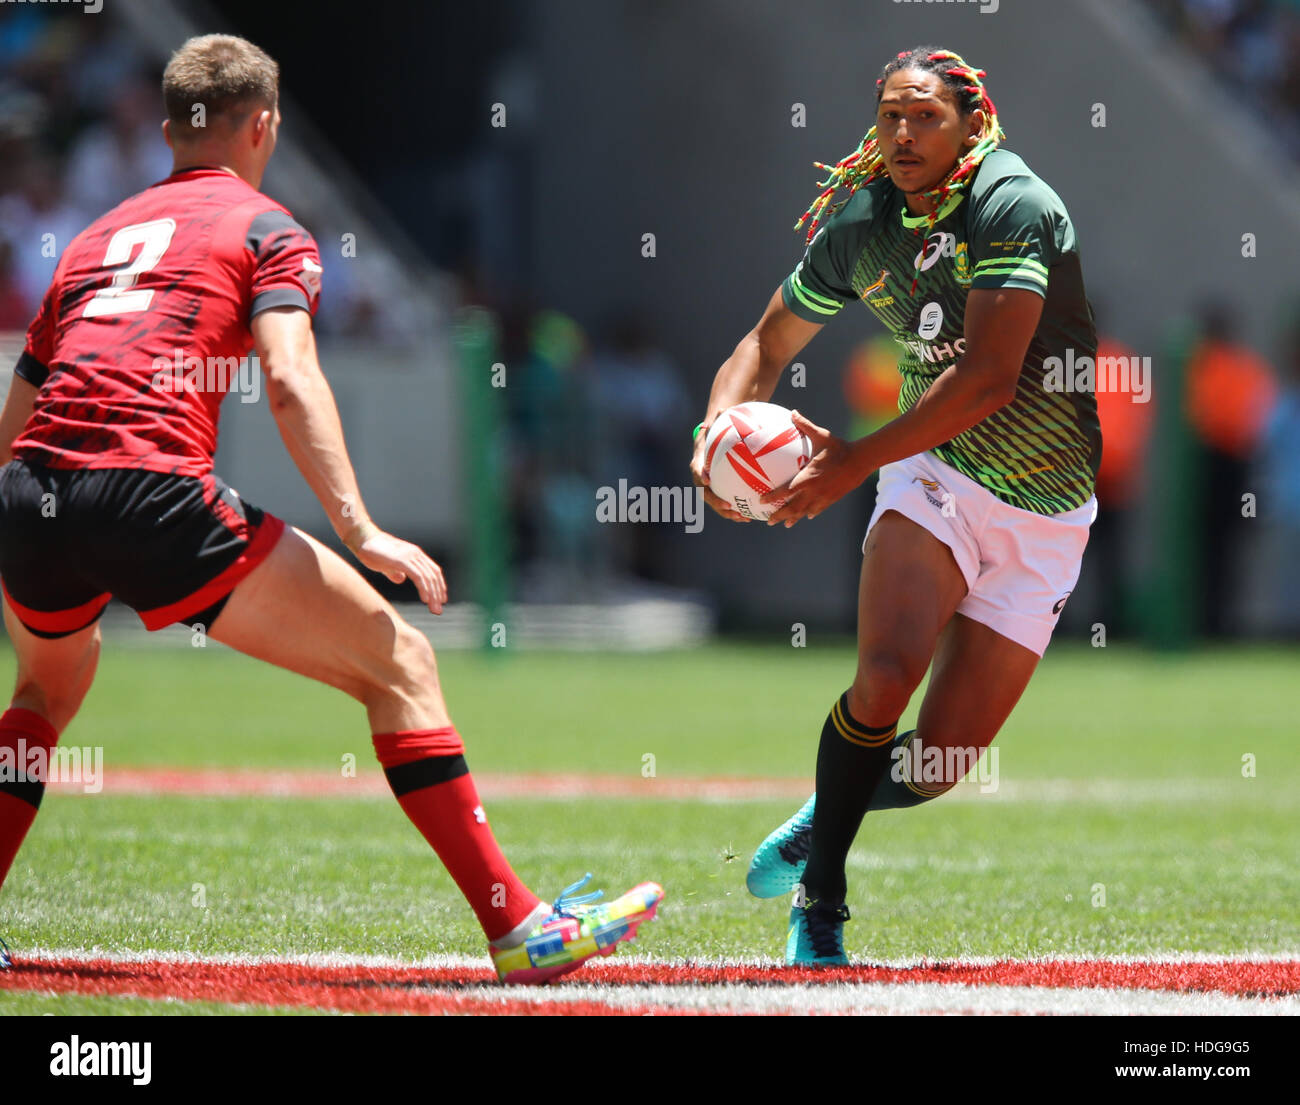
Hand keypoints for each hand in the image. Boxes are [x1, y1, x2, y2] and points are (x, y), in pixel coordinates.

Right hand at [354, 531, 447, 614]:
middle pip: (433, 576)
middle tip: (438, 610)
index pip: (433, 571)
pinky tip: (425, 599)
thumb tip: (401, 579)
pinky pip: (418, 576)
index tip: (440, 600)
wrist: (362, 539)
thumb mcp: (387, 564)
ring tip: (434, 609)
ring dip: (433, 595)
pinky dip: (424, 588)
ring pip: (428, 578)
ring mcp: (410, 556)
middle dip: (438, 594)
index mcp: (415, 554)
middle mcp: (416, 554)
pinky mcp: (402, 560)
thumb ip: (395, 571)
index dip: (439, 585)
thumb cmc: (372, 551)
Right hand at [690, 419, 750, 522]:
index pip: (696, 469)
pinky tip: (749, 517)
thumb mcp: (717, 423)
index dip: (701, 475)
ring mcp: (710, 487)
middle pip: (705, 493)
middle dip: (716, 501)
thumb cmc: (717, 431)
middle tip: (728, 506)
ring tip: (742, 518)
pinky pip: (726, 503)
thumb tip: (724, 408)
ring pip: (715, 503)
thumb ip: (719, 419)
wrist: (714, 442)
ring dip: (727, 512)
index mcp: (699, 461)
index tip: (708, 480)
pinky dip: (735, 511)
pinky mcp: (720, 492)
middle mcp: (702, 477)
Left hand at [761, 410, 868, 527]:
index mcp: (807, 478)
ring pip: (805, 512)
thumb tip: (793, 412)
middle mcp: (813, 491)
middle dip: (779, 516)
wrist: (861, 460)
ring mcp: (823, 497)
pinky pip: (818, 509)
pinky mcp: (832, 499)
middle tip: (769, 521)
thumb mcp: (821, 435)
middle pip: (792, 508)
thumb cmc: (839, 447)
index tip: (761, 501)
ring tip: (785, 524)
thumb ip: (805, 425)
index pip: (785, 491)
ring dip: (793, 519)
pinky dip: (810, 513)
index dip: (772, 497)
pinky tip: (807, 515)